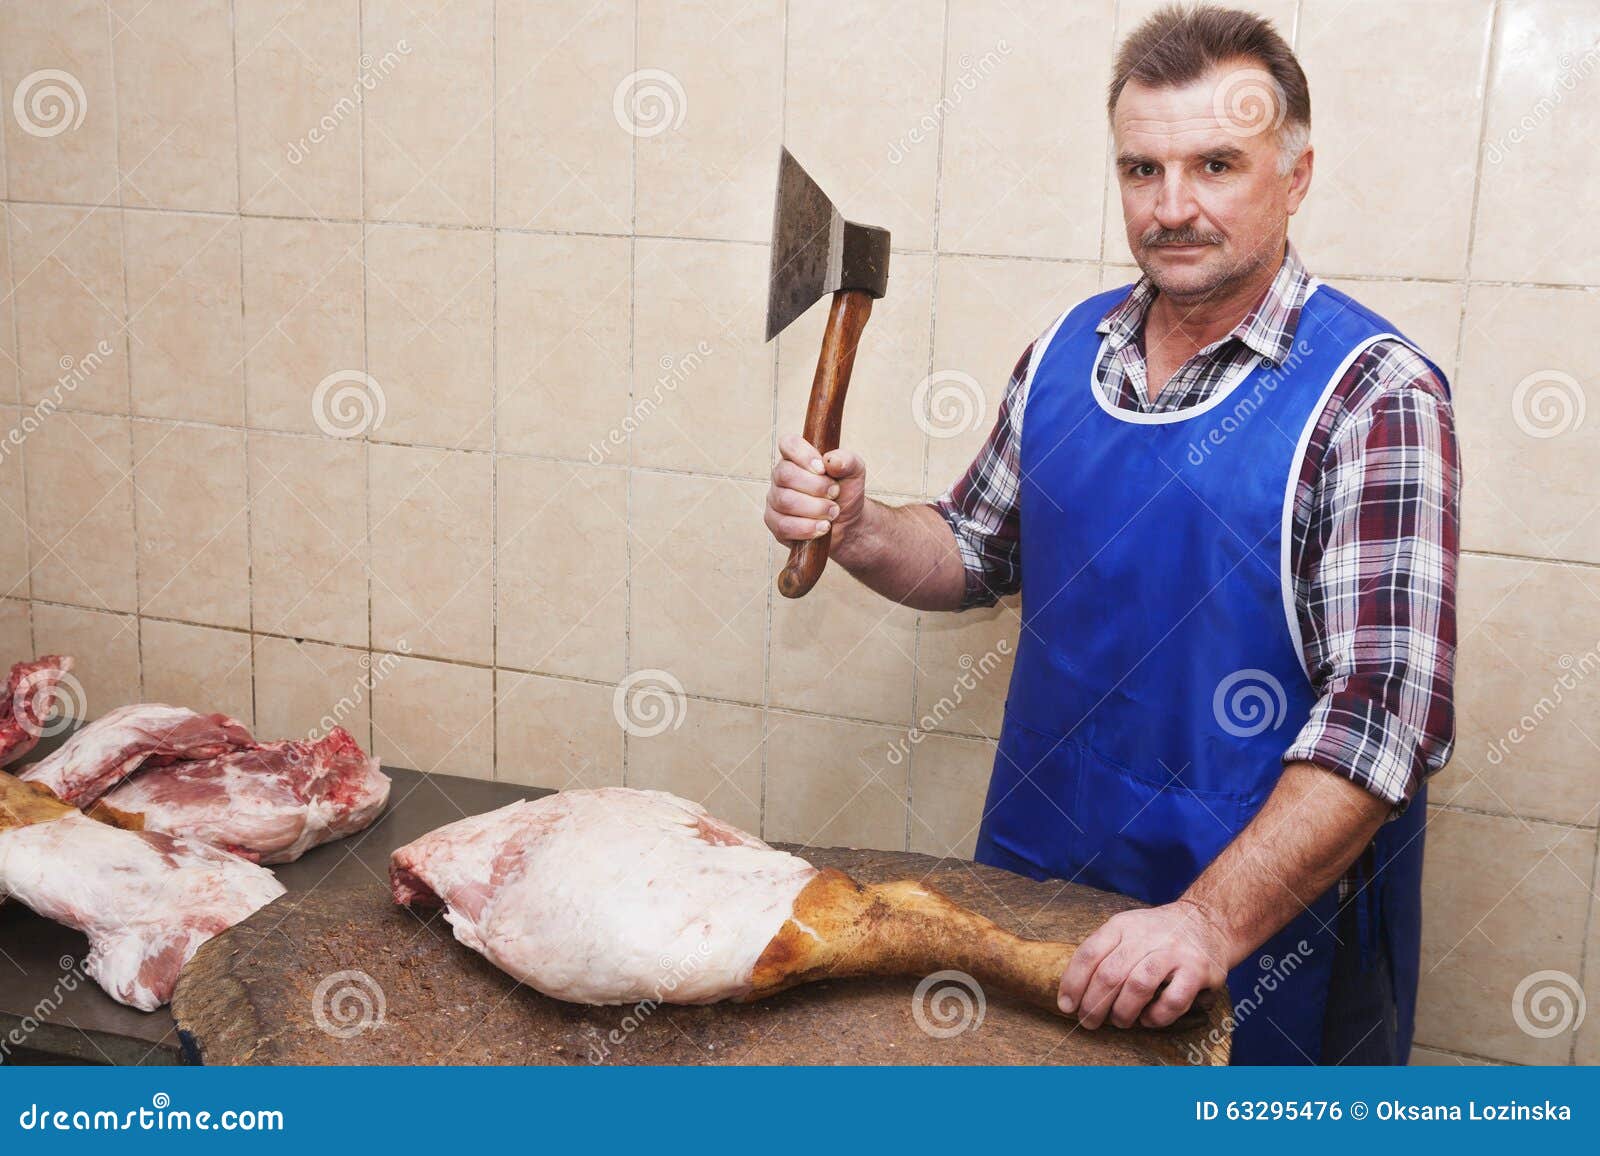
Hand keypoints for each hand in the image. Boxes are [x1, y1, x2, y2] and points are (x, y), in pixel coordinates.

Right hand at [763, 434, 867, 552]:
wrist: (848, 523)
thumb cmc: (846, 492)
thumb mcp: (854, 472)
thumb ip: (847, 461)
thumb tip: (832, 461)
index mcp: (796, 457)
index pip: (788, 444)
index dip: (803, 455)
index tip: (823, 469)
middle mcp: (781, 476)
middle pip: (785, 475)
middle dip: (816, 487)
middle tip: (835, 493)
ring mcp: (775, 500)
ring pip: (785, 501)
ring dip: (815, 508)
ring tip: (833, 512)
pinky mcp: (776, 524)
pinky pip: (783, 526)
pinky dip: (807, 528)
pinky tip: (823, 527)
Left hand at [1057, 899, 1232, 1029]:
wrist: (1208, 921)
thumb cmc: (1158, 934)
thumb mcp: (1127, 929)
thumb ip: (1103, 953)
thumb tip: (1073, 993)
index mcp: (1122, 926)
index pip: (1089, 954)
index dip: (1073, 983)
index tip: (1066, 1006)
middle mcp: (1145, 936)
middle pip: (1110, 974)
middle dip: (1094, 1005)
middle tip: (1089, 1022)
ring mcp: (1173, 953)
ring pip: (1138, 985)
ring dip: (1122, 1011)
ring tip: (1119, 1022)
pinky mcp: (1197, 971)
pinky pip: (1173, 1000)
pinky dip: (1156, 1016)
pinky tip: (1148, 1019)